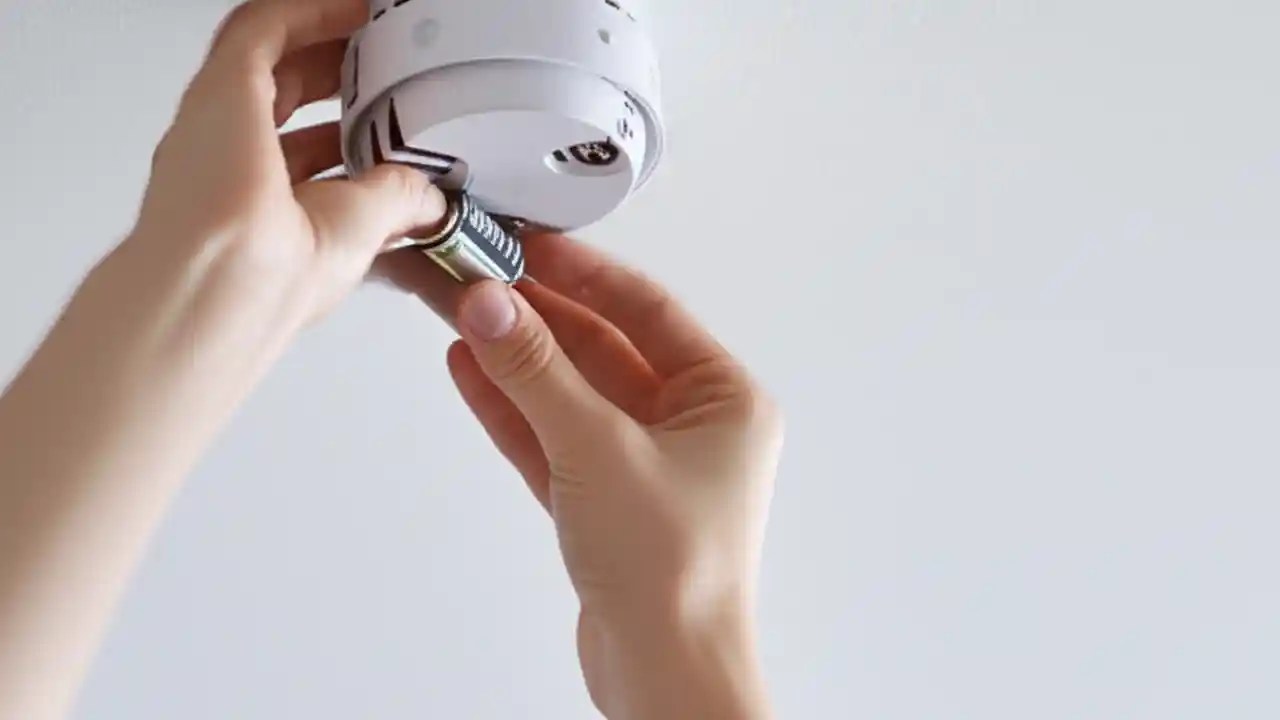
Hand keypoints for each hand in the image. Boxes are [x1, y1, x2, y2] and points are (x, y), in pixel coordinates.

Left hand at [131, 0, 444, 337]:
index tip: (359, 16)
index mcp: (226, 109)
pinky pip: (273, 180)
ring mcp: (212, 183)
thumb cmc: (238, 263)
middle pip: (265, 75)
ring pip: (268, 131)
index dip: (317, 12)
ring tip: (379, 134)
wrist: (195, 329)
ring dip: (322, 124)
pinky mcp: (225, 227)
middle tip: (376, 65)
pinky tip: (359, 195)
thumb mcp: (347, 218)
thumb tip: (424, 198)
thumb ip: (396, 197)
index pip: (264, 28)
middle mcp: (208, 139)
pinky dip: (315, 174)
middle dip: (327, 65)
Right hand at [387, 235, 782, 718]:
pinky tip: (475, 373)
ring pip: (573, 394)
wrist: (665, 673)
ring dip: (519, 360)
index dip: (584, 272)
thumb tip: (493, 305)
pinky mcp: (608, 503)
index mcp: (725, 401)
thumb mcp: (597, 448)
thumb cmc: (676, 576)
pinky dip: (516, 409)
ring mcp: (648, 467)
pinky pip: (555, 438)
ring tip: (465, 317)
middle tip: (483, 282)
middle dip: (540, 317)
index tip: (530, 245)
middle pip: (605, 348)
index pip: (648, 310)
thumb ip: (537, 373)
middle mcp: (693, 429)